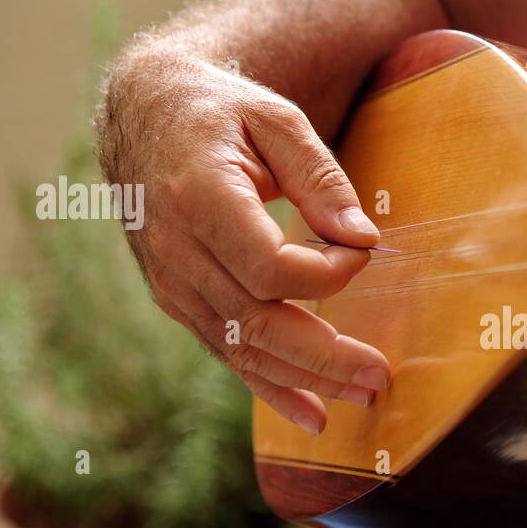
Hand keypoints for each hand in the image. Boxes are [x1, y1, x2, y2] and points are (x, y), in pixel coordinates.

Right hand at [98, 50, 390, 435]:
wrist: (145, 115)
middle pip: (257, 323)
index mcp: (198, 197)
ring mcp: (172, 283)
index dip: (327, 273)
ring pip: (242, 349)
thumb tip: (365, 240)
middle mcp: (176, 250)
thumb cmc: (222, 111)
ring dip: (306, 381)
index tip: (362, 252)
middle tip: (380, 375)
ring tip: (362, 395)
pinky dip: (271, 388)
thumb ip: (322, 178)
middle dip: (325, 356)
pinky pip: (226, 354)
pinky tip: (313, 415)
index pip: (270, 267)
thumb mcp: (277, 119)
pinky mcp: (177, 301)